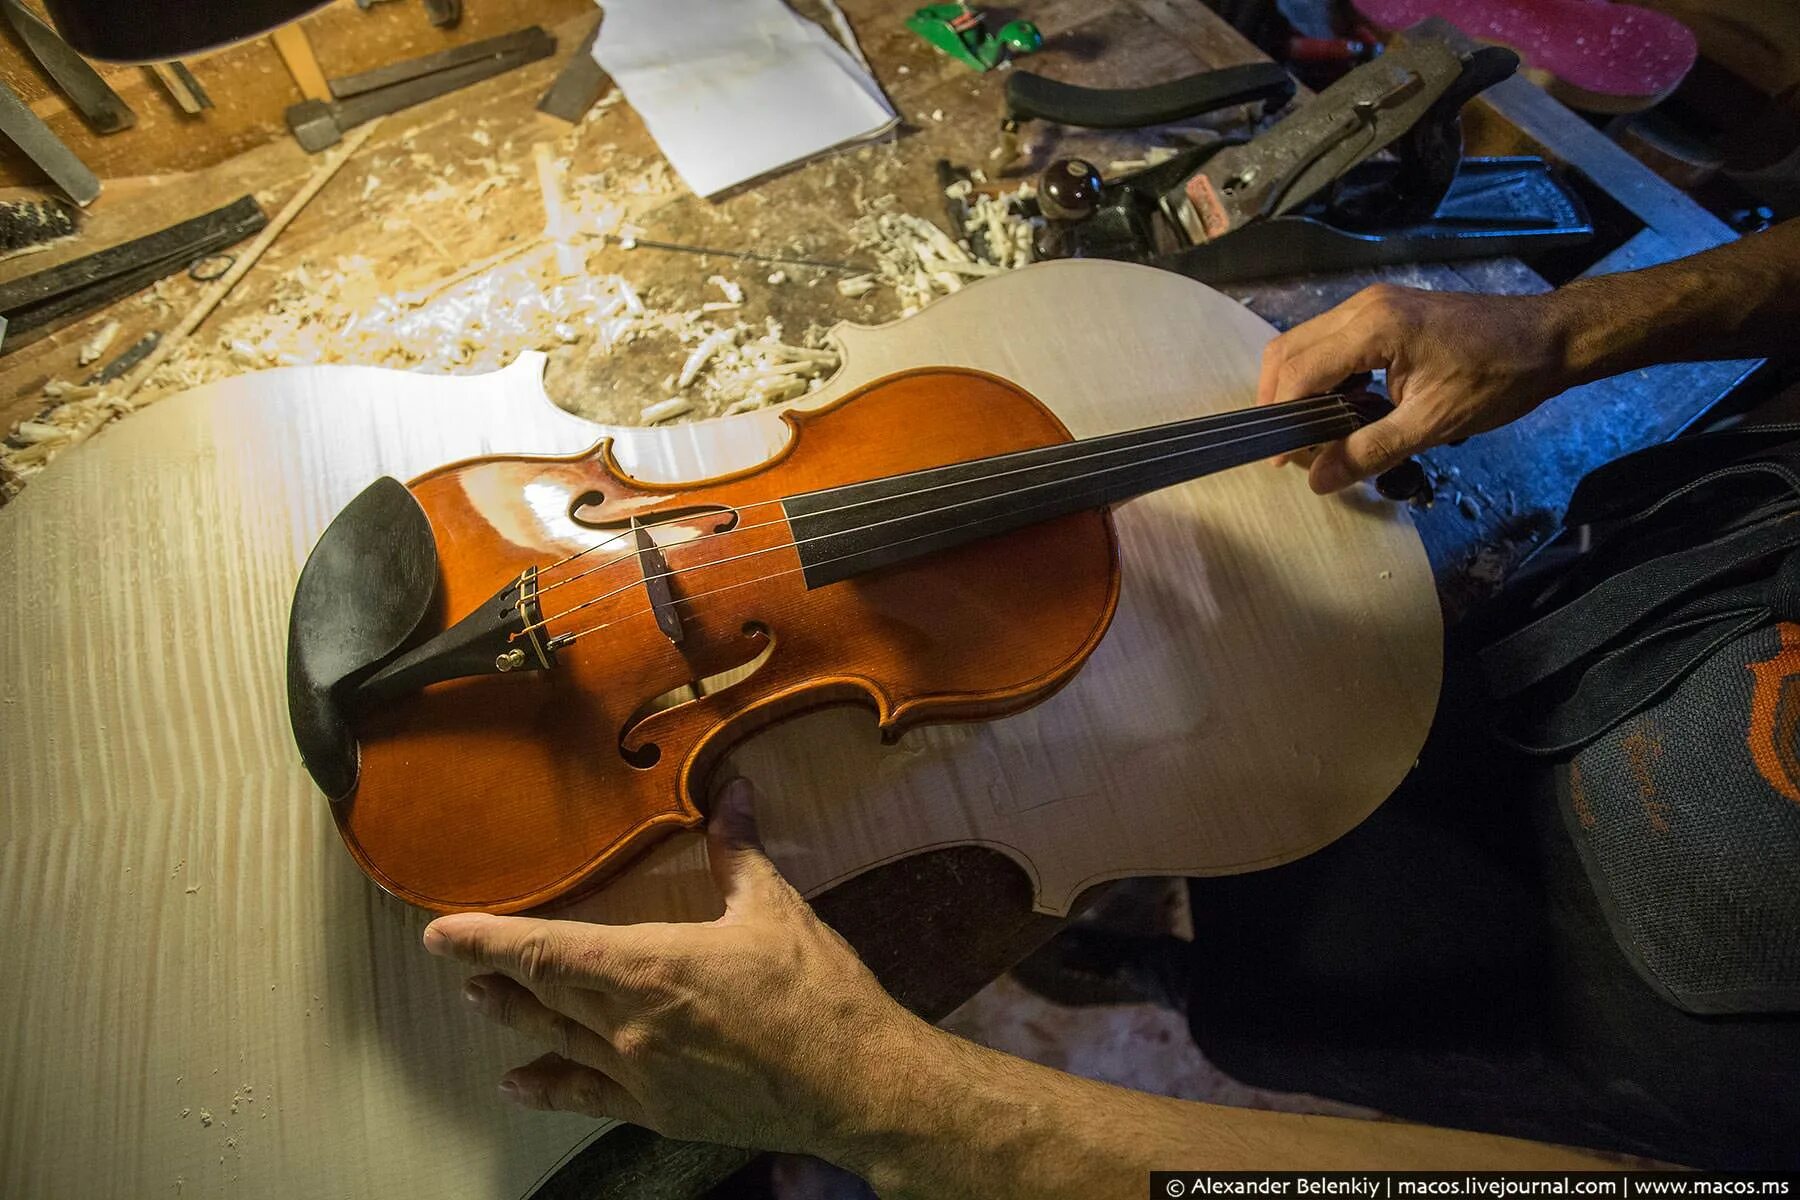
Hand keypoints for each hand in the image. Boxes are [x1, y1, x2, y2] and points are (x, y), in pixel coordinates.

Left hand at [423, 778, 930, 1151]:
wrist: (853, 1084)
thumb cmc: (816, 993)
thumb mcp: (775, 909)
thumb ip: (738, 851)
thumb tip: (731, 790)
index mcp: (651, 965)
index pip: (547, 949)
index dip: (487, 940)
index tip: (442, 931)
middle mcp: (630, 1025)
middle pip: (541, 996)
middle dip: (494, 974)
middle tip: (454, 959)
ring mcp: (641, 1075)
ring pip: (557, 1042)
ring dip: (515, 1020)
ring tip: (479, 1002)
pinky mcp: (661, 1112)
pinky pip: (588, 1098)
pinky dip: (549, 1087)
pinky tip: (521, 1083)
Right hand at [1257, 284, 1577, 493]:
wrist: (1550, 338)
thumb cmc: (1499, 377)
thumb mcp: (1433, 423)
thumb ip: (1369, 450)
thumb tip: (1318, 480)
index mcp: (1373, 328)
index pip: (1300, 372)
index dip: (1283, 419)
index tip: (1281, 460)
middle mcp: (1363, 306)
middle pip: (1289, 350)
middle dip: (1280, 400)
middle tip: (1294, 446)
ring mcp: (1372, 303)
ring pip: (1305, 342)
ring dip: (1299, 386)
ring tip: (1316, 429)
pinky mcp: (1384, 310)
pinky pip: (1331, 339)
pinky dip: (1323, 373)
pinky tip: (1343, 405)